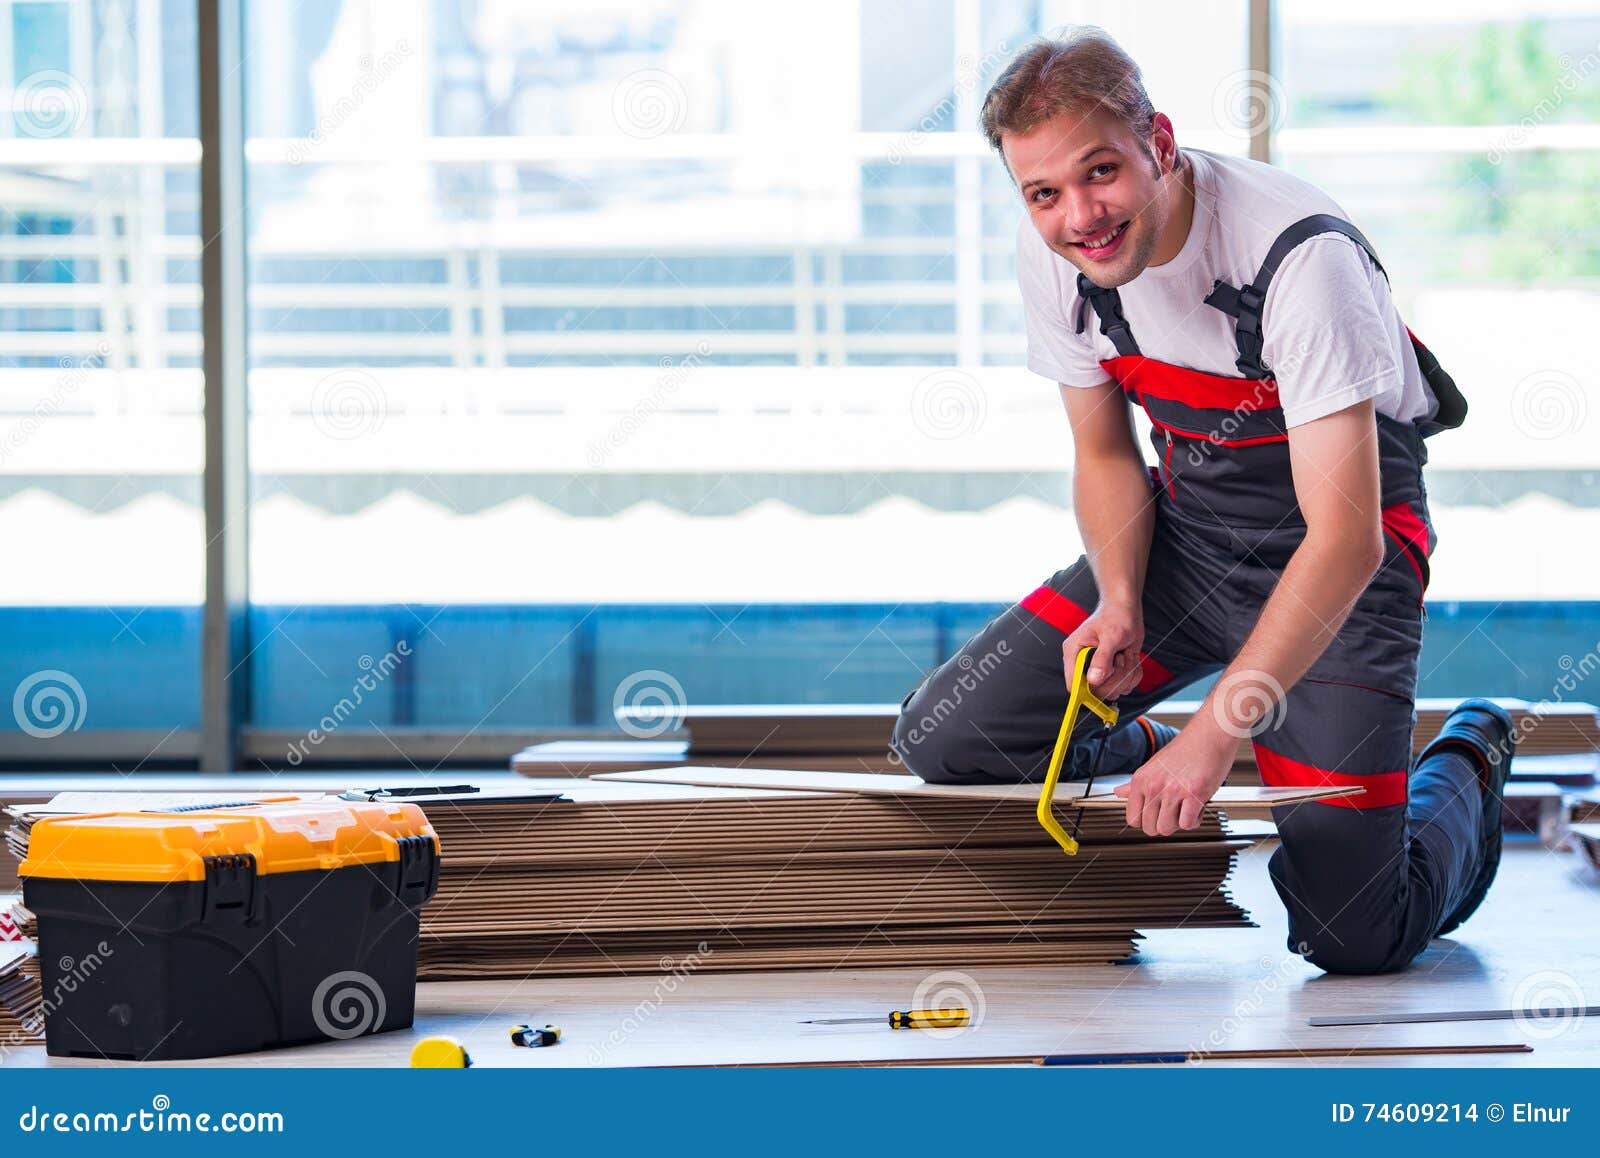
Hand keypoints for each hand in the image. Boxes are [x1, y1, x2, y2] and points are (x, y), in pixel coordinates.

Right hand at [1062, 599, 1144, 699]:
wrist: (1127, 609)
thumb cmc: (1116, 616)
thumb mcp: (1111, 636)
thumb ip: (1102, 659)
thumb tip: (1094, 680)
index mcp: (1074, 654)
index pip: (1073, 685)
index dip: (1087, 692)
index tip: (1104, 684)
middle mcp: (1084, 665)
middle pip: (1096, 692)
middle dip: (1115, 679)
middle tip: (1120, 659)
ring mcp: (1099, 670)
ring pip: (1114, 690)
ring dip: (1126, 675)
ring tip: (1125, 654)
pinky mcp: (1113, 672)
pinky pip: (1125, 685)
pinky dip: (1133, 673)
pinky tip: (1130, 657)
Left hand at [1112, 720, 1235, 835]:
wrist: (1210, 734)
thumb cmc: (1186, 750)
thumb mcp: (1153, 765)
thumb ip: (1135, 784)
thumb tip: (1118, 792)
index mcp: (1141, 779)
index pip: (1132, 819)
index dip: (1146, 822)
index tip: (1157, 815)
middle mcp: (1154, 785)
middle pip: (1149, 828)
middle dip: (1164, 824)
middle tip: (1175, 811)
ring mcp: (1173, 790)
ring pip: (1167, 829)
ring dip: (1179, 823)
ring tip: (1186, 808)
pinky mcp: (1194, 794)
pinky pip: (1188, 824)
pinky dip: (1195, 820)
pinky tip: (1197, 807)